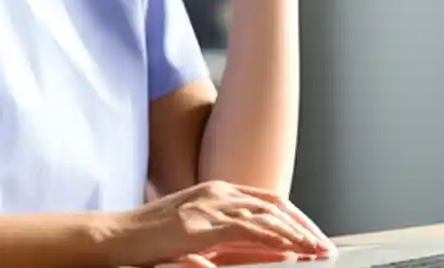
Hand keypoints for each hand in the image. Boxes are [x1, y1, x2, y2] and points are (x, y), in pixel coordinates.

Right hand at [104, 180, 335, 267]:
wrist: (117, 237)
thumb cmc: (153, 241)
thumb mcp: (204, 240)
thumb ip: (239, 244)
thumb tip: (277, 252)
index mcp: (217, 192)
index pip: (269, 201)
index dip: (296, 218)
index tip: (315, 237)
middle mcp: (218, 192)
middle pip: (275, 205)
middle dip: (304, 226)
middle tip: (325, 247)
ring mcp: (209, 205)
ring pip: (266, 215)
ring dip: (296, 234)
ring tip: (316, 251)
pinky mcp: (201, 224)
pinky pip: (247, 230)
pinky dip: (273, 239)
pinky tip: (289, 250)